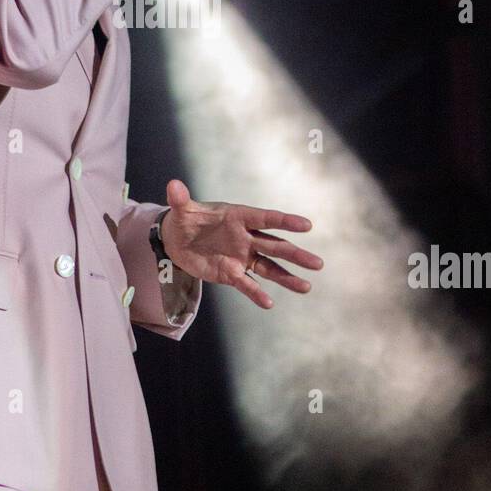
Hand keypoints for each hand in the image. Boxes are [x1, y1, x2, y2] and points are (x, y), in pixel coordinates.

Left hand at [159, 178, 323, 309]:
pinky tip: (268, 304)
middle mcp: (245, 237)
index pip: (266, 219)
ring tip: (306, 287)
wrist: (176, 240)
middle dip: (295, 255)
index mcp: (239, 217)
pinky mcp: (232, 273)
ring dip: (287, 277)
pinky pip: (247, 284)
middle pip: (275, 246)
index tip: (306, 225)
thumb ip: (180, 199)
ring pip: (269, 268)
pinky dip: (256, 293)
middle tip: (317, 263)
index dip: (285, 221)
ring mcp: (241, 257)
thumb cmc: (184, 219)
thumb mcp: (180, 209)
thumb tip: (173, 186)